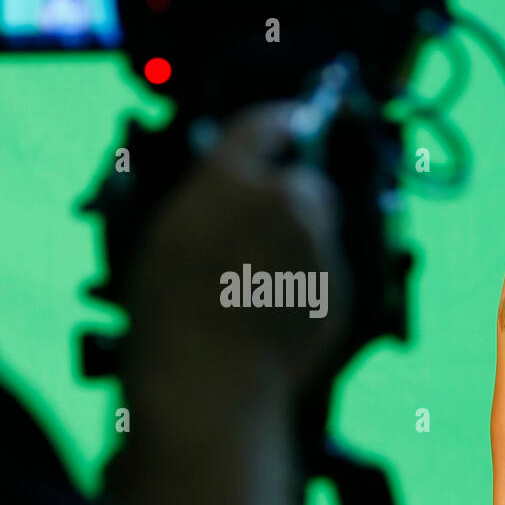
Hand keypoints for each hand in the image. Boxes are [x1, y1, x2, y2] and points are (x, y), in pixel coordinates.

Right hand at [125, 101, 350, 390]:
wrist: (209, 382)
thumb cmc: (168, 315)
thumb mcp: (166, 236)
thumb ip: (208, 199)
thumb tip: (230, 185)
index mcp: (231, 178)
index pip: (266, 124)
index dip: (282, 121)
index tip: (292, 121)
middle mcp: (285, 201)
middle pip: (306, 183)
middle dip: (291, 198)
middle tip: (257, 232)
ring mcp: (318, 248)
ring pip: (320, 232)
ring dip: (298, 245)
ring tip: (254, 289)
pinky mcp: (338, 292)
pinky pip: (326, 277)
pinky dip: (307, 288)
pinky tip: (270, 318)